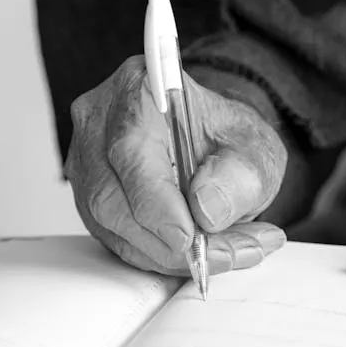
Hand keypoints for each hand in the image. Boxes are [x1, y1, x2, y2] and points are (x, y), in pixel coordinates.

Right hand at [65, 56, 287, 274]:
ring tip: (228, 252)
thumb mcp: (256, 148)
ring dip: (172, 255)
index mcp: (139, 89)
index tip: (190, 237)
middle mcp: (100, 124)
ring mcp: (88, 164)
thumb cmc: (228, 137)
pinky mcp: (90, 199)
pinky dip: (162, 256)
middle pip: (113, 199)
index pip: (131, 151)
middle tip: (227, 254)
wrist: (216, 144)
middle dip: (173, 242)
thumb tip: (208, 209)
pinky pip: (117, 241)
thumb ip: (240, 174)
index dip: (157, 203)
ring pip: (114, 228)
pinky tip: (200, 253)